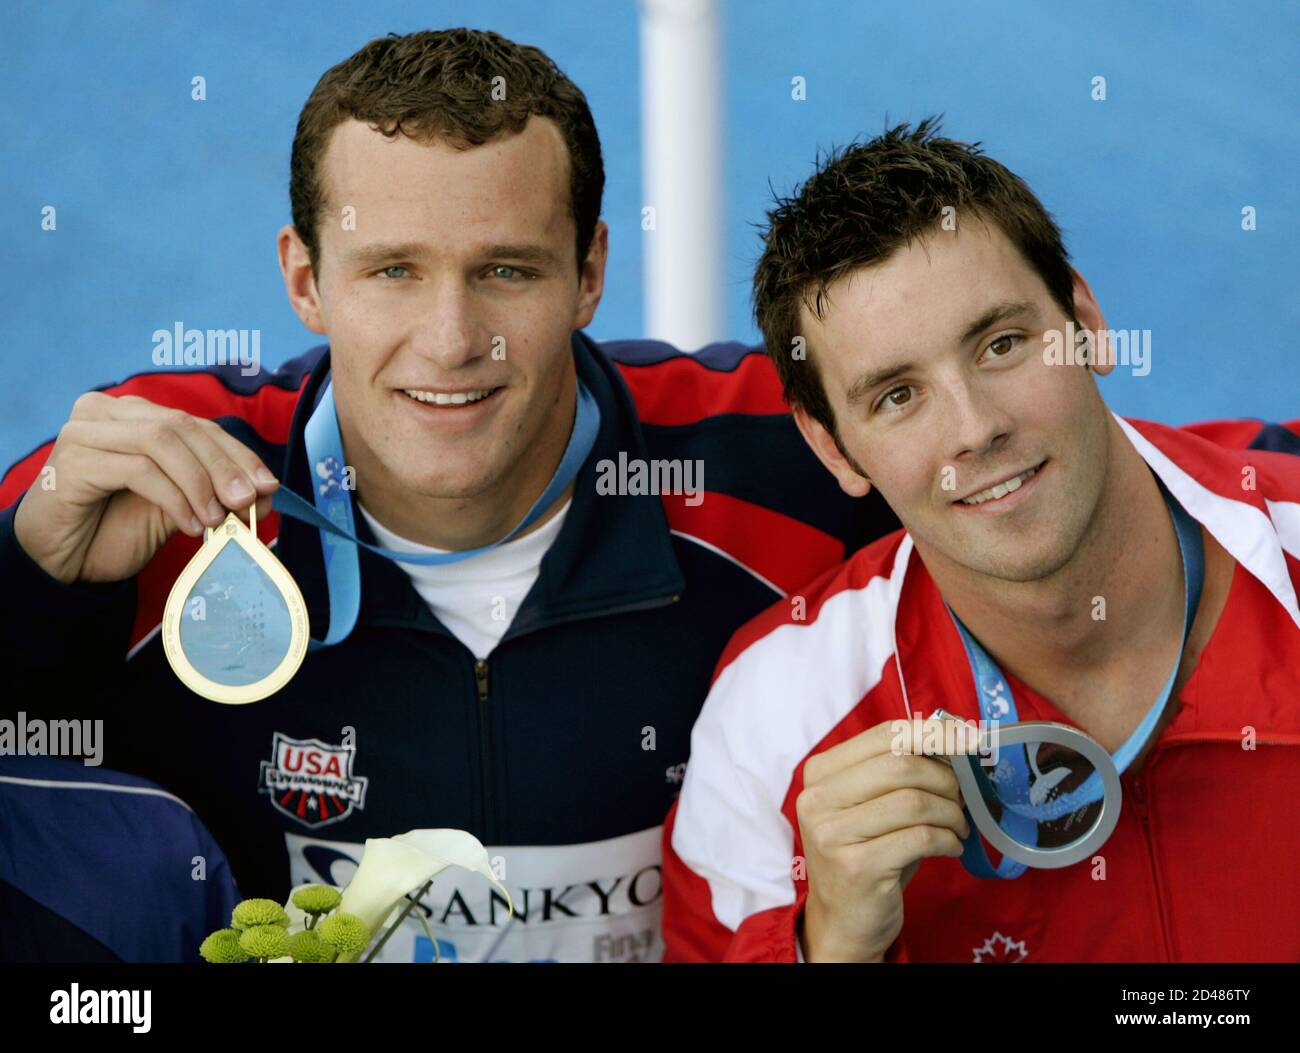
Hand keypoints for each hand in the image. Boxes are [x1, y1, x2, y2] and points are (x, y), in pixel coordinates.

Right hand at [13, 391, 279, 583]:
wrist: (62, 561)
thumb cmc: (116, 528)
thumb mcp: (177, 507)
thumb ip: (213, 492)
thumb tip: (265, 493)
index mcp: (134, 413)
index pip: (198, 425)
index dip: (238, 454)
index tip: (268, 487)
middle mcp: (107, 412)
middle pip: (183, 427)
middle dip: (224, 466)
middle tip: (248, 502)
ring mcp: (86, 431)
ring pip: (162, 441)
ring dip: (200, 482)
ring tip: (216, 519)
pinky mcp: (73, 460)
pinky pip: (139, 470)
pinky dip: (174, 498)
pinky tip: (190, 525)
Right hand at [796, 716, 977, 961]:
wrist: (843, 920)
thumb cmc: (867, 853)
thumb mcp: (873, 805)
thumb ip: (899, 771)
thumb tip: (954, 738)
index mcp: (820, 773)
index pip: (884, 735)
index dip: (932, 732)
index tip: (969, 737)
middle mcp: (817, 799)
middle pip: (901, 765)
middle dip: (945, 779)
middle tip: (962, 798)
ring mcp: (832, 834)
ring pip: (914, 801)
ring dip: (951, 813)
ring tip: (958, 827)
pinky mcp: (857, 867)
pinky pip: (920, 838)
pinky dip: (947, 840)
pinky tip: (950, 847)